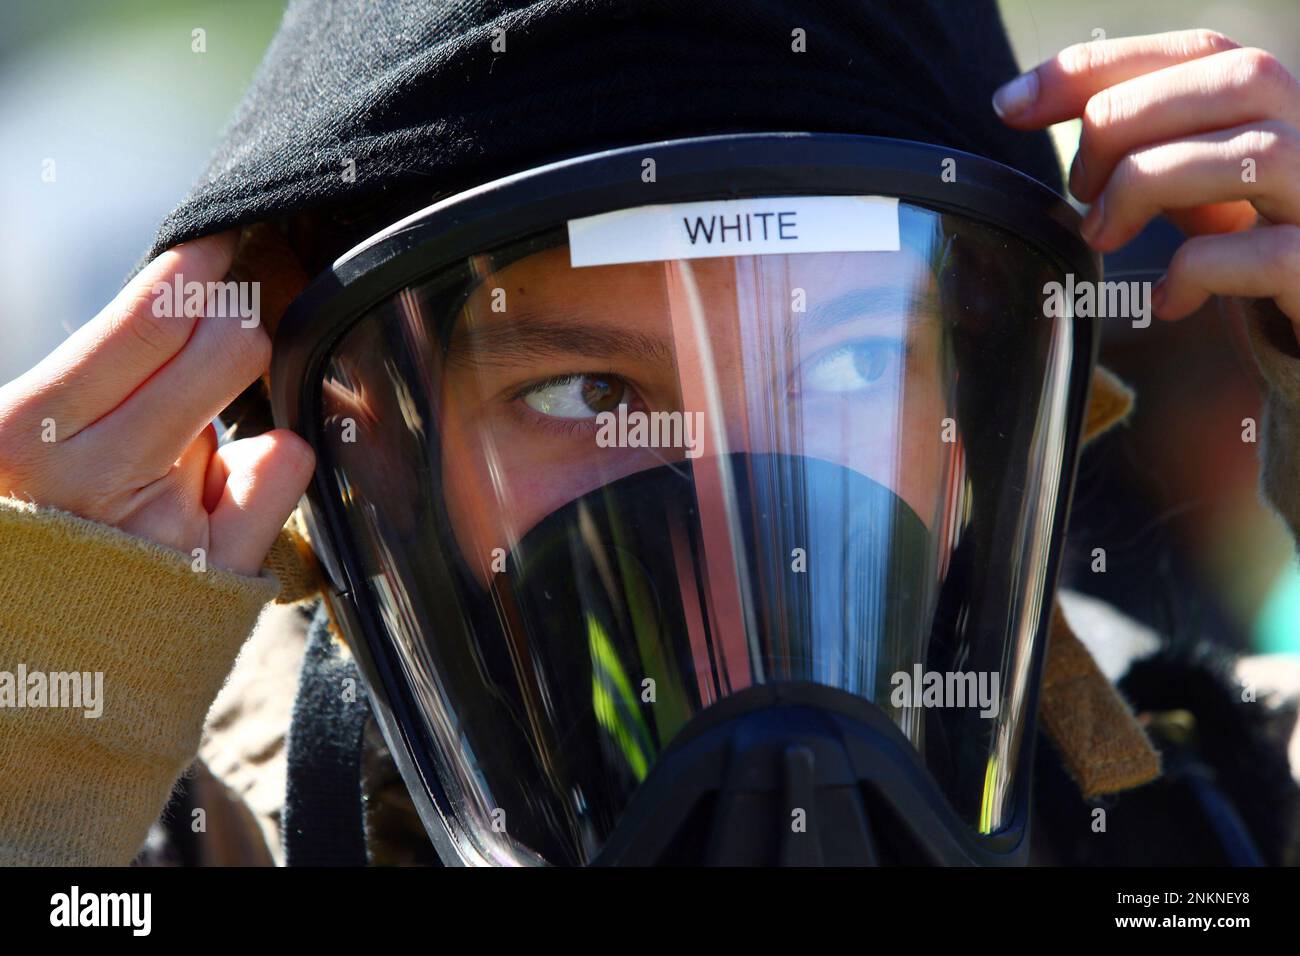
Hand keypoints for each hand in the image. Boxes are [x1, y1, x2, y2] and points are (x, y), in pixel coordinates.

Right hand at [0, 232, 313, 576]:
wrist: (19, 659)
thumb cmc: (28, 523)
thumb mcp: (22, 436)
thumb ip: (102, 374)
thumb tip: (196, 305)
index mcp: (25, 431)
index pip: (149, 318)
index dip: (202, 267)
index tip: (223, 243)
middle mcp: (94, 480)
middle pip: (229, 346)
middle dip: (232, 326)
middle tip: (216, 335)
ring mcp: (163, 532)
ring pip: (261, 412)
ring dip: (230, 414)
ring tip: (181, 450)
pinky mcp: (215, 577)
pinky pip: (285, 473)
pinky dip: (270, 466)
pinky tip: (224, 491)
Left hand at [993, 29, 1299, 341]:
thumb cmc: (1252, 266)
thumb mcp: (1199, 196)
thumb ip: (1150, 152)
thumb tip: (1034, 110)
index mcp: (1280, 114)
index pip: (1200, 52)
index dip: (1099, 67)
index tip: (1010, 104)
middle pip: (1241, 77)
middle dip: (1128, 119)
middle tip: (1078, 186)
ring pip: (1260, 154)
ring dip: (1151, 184)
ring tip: (1103, 234)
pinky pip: (1273, 255)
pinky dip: (1198, 270)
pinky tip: (1165, 301)